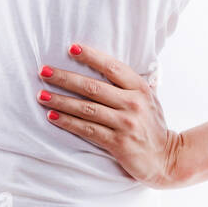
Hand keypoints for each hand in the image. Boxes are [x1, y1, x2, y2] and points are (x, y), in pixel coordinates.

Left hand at [37, 44, 183, 189]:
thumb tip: (109, 65)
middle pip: (92, 87)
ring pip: (86, 109)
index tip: (71, 48)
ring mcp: (125, 124)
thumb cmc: (152, 124)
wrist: (166, 158)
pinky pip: (87, 130)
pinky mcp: (118, 143)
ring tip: (41, 94)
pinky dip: (67, 122)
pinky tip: (52, 116)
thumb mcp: (149, 98)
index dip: (91, 56)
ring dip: (60, 101)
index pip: (112, 67)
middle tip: (43, 71)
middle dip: (65, 78)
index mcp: (139, 88)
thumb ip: (131, 83)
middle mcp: (133, 103)